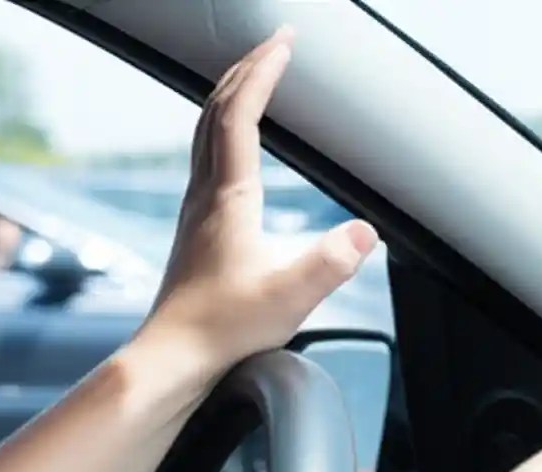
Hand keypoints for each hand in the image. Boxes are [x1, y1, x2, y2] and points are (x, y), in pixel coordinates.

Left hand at [141, 26, 377, 374]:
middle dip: (247, 68)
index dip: (262, 73)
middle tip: (276, 44)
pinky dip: (223, 126)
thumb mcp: (290, 296)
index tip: (284, 45)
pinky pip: (206, 155)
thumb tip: (367, 232)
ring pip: (205, 130)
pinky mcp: (197, 228)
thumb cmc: (224, 328)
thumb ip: (332, 262)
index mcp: (229, 198)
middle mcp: (206, 194)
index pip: (241, 115)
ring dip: (230, 93)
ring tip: (255, 76)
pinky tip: (236, 141)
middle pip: (215, 110)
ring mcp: (196, 209)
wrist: (173, 358)